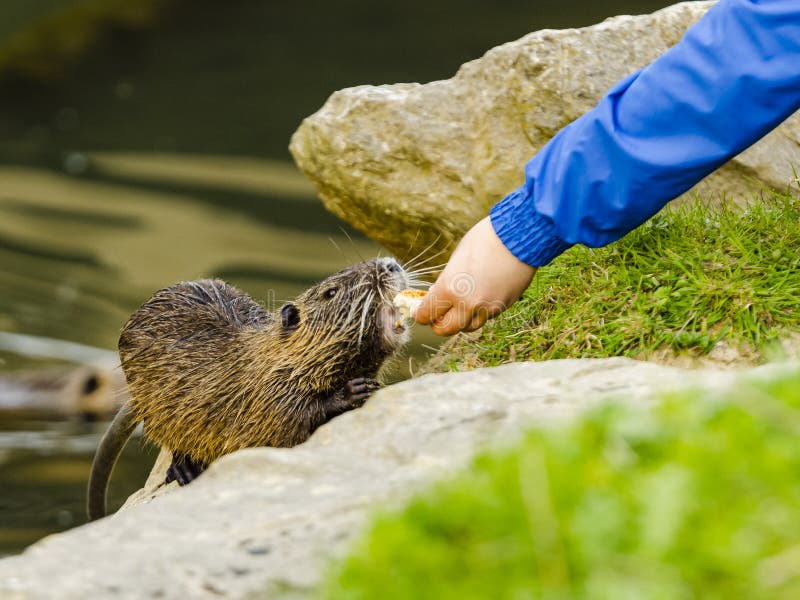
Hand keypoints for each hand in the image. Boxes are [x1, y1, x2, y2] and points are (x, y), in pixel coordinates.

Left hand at [415, 217, 536, 335]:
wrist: (520, 236)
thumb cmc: (485, 239)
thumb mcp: (457, 258)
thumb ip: (447, 280)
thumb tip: (440, 293)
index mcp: (450, 288)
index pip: (427, 314)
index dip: (421, 314)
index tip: (420, 312)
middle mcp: (468, 303)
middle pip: (446, 329)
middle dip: (438, 324)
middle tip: (436, 317)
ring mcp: (488, 308)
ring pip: (468, 327)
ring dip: (460, 321)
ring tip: (458, 309)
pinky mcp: (503, 306)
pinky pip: (486, 317)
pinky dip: (478, 313)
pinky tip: (478, 299)